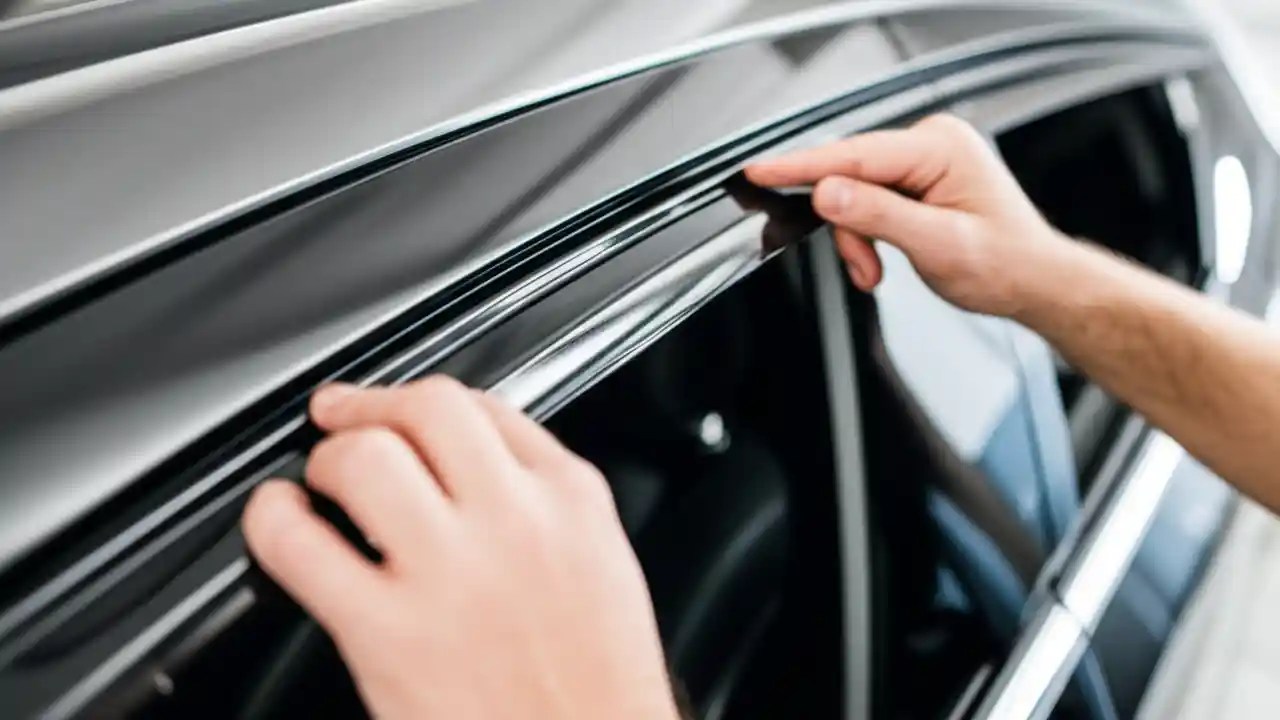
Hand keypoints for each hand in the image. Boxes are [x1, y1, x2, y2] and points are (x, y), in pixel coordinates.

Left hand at [242, 378, 679, 719]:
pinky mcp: (388, 634)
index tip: (402, 411)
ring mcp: (451, 573)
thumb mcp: (601, 566)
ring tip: (320, 478)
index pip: (488, 407)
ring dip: (330, 456)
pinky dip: (273, 519)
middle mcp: (514, 520)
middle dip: (374, 406)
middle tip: (346, 420)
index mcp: (572, 500)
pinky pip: (299, 544)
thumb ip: (543, 502)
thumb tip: (470, 461)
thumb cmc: (596, 685)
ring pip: (365, 458)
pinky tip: (279, 519)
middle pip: (428, 408)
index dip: (426, 402)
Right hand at [746, 114, 1079, 317]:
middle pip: (850, 175)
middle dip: (847, 227)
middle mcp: (931, 143)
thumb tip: (828, 192)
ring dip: (857, 238)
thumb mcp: (937, 245)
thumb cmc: (1006, 264)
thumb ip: (879, 215)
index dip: (802, 166)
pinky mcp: (916, 179)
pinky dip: (867, 235)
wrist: (1034, 282)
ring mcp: (924, 160)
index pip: (854, 153)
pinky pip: (868, 201)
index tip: (760, 171)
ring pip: (854, 193)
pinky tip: (883, 259)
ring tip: (877, 271)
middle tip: (864, 268)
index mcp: (940, 147)